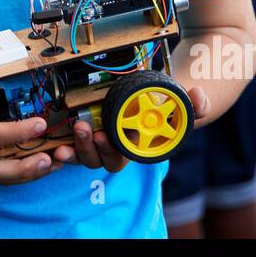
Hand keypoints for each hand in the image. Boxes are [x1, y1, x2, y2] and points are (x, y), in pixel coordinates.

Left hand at [53, 82, 209, 169]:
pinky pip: (74, 145)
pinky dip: (64, 144)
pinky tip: (56, 138)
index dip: (112, 149)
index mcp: (136, 146)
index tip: (106, 136)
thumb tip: (199, 97)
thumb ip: (196, 105)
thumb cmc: (168, 108)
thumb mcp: (183, 106)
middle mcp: (117, 147)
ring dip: (76, 147)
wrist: (157, 99)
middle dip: (90, 148)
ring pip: (86, 155)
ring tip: (73, 130)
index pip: (122, 154)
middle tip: (86, 130)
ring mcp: (101, 141)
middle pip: (101, 159)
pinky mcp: (88, 133)